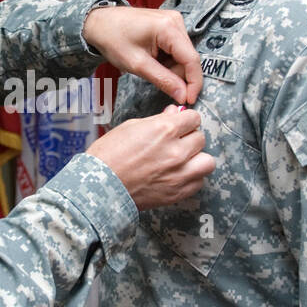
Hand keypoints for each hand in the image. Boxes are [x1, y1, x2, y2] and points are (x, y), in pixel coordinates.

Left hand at [84, 7, 200, 104]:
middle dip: (178, 75)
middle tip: (158, 81)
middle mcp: (176, 21)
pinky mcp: (170, 25)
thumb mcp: (138, 65)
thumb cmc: (113, 39)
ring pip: (184, 55)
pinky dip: (168, 60)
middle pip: (188, 58)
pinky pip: (177, 49)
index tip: (189, 100)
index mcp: (169, 28)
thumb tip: (183, 95)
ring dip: (172, 68)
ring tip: (150, 66)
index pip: (192, 60)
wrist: (99, 22)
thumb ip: (163, 80)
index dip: (194, 83)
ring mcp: (174, 21)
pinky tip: (153, 60)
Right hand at [86, 105, 214, 209]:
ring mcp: (179, 174)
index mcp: (164, 130)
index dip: (185, 120)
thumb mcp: (131, 127)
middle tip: (177, 142)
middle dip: (190, 138)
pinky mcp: (177, 193)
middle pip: (201, 139)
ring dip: (197, 159)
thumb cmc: (109, 155)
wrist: (99, 187)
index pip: (194, 118)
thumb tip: (175, 113)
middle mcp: (176, 151)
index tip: (180, 125)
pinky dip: (192, 178)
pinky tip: (178, 175)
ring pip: (207, 162)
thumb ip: (158, 120)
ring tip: (184, 160)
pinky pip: (199, 182)